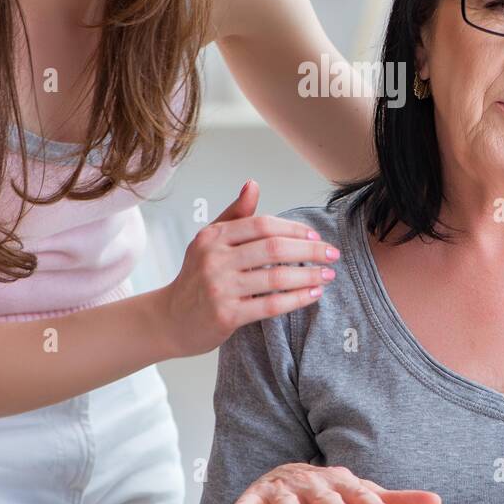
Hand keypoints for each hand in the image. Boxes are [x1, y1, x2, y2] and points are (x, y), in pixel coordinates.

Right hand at [153, 180, 340, 357]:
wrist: (170, 320)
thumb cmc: (197, 277)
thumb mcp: (209, 241)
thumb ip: (235, 214)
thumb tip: (253, 184)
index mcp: (213, 236)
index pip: (262, 224)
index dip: (293, 228)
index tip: (315, 235)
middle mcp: (214, 259)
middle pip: (273, 248)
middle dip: (309, 250)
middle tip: (333, 254)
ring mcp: (219, 288)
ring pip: (275, 277)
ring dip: (308, 275)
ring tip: (328, 275)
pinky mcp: (226, 315)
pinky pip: (271, 305)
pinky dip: (297, 299)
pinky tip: (313, 295)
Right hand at [228, 463, 442, 503]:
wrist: (286, 475)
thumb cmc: (328, 492)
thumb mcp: (362, 495)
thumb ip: (396, 502)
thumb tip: (434, 503)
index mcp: (340, 483)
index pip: (357, 495)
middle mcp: (311, 484)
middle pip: (324, 500)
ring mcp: (283, 491)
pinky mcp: (254, 500)